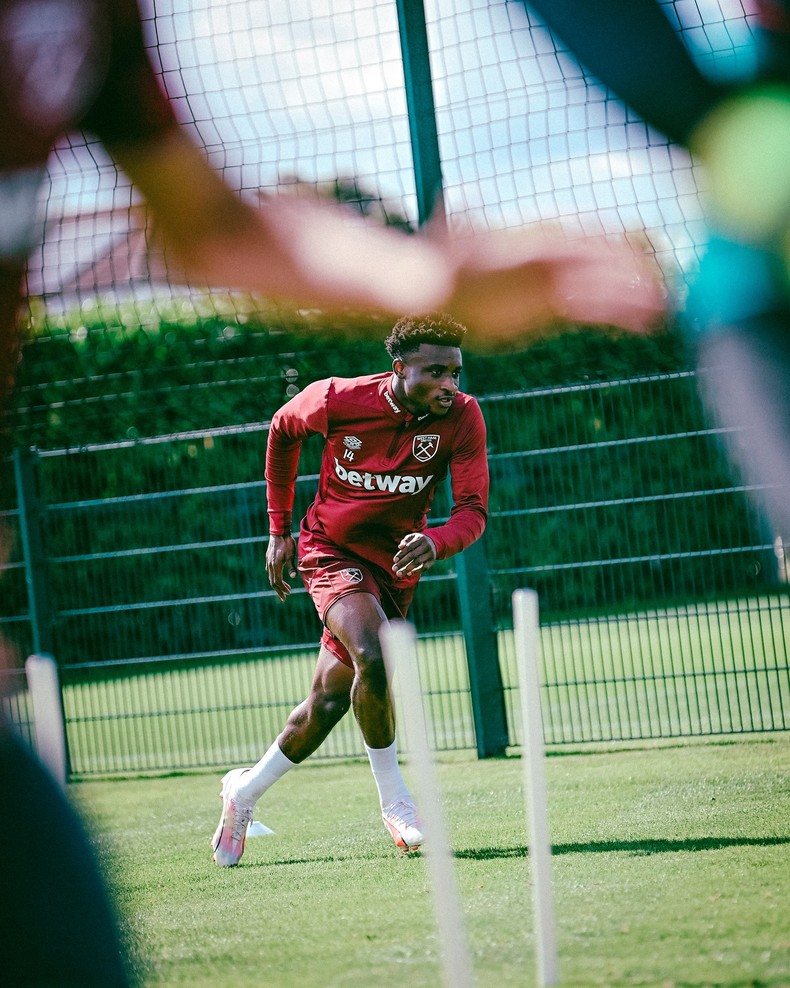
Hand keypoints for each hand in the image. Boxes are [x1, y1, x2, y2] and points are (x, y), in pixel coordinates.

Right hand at [266, 534, 296, 602]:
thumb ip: (291, 567)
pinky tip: (279, 576)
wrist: (279, 532)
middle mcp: (270, 565)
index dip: (282, 590)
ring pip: (271, 577)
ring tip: (286, 587)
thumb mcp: (291, 555)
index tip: (287, 595)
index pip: (277, 582)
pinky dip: (275, 577)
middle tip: (286, 596)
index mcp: (276, 566)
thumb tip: (293, 577)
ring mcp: (268, 562)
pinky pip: (270, 571)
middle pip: (273, 582)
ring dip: (278, 583)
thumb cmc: (287, 543)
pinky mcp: (268, 559)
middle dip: (279, 590)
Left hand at [392, 532, 436, 577]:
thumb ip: (405, 541)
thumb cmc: (418, 541)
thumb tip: (400, 547)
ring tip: (399, 574)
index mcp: (420, 538)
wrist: (433, 543)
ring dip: (408, 569)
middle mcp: (426, 546)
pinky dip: (416, 571)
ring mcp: (430, 554)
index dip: (401, 554)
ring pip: (418, 562)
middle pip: (412, 555)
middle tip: (394, 569)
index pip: (409, 547)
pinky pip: (424, 567)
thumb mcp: (412, 537)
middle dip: (402, 563)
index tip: (394, 561)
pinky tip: (409, 573)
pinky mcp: (432, 561)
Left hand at [443, 226, 666, 344]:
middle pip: (603, 267)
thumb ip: (460, 232)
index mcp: (536, 247)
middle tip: (666, 292)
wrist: (443, 291)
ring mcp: (558, 285)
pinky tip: (644, 325)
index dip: (610, 254)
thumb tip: (455, 202)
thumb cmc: (449, 270)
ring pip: (604, 291)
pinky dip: (620, 317)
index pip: (582, 245)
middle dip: (634, 279)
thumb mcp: (451, 249)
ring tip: (666, 311)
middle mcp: (554, 263)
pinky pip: (594, 312)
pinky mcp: (555, 308)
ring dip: (634, 300)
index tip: (636, 262)